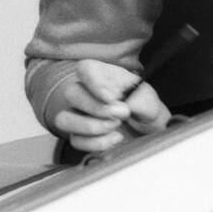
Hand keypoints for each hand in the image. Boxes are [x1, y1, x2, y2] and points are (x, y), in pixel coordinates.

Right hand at [50, 59, 170, 154]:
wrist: (148, 127)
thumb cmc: (144, 105)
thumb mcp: (147, 99)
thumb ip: (134, 99)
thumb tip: (113, 103)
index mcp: (102, 75)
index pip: (84, 68)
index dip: (93, 82)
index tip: (111, 97)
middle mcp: (85, 92)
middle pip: (71, 93)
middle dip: (97, 108)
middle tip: (122, 113)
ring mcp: (79, 114)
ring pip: (64, 119)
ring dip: (92, 126)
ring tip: (116, 126)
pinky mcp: (80, 135)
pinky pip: (76, 141)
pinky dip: (98, 143)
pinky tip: (116, 137)